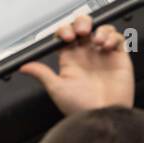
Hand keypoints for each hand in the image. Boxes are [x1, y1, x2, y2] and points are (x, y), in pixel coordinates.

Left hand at [20, 14, 134, 113]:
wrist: (103, 118)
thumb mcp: (57, 89)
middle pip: (83, 27)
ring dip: (98, 29)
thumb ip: (42, 74)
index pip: (66, 36)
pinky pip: (118, 38)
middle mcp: (88, 57)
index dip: (65, 31)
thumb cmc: (81, 108)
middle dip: (81, 23)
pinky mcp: (120, 59)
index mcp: (72, 61)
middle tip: (81, 32)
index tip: (66, 38)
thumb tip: (24, 67)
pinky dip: (112, 36)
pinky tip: (106, 46)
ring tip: (96, 41)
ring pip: (101, 30)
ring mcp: (104, 57)